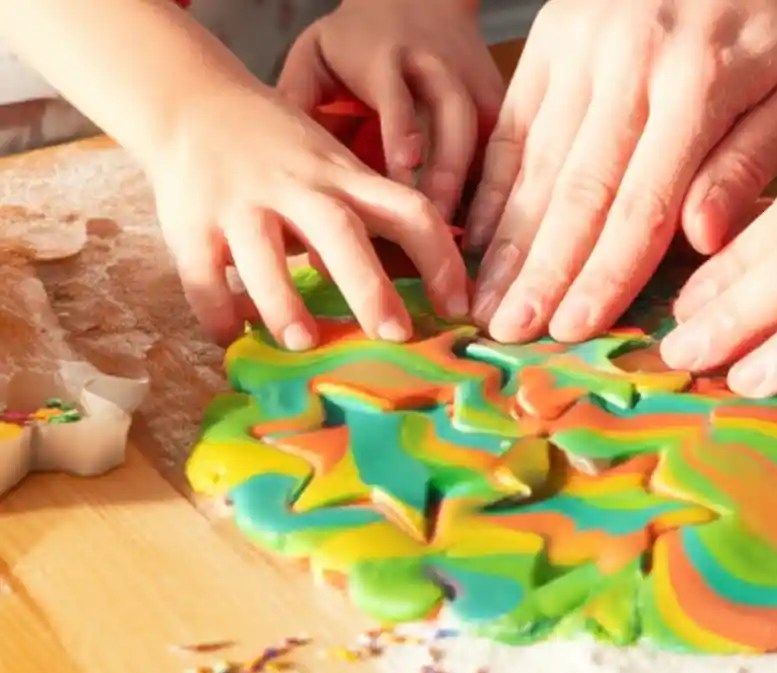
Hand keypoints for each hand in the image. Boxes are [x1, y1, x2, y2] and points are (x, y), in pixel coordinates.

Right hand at [150, 86, 468, 348]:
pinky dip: (218, 310)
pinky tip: (234, 336)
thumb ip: (367, 213)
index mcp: (344, 177)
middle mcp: (297, 187)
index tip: (460, 306)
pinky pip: (203, 273)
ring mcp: (241, 204)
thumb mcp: (333, 167)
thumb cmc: (281, 150)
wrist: (190, 101)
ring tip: (303, 343)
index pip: (407, 209)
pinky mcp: (190, 223)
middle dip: (370, 285)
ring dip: (283, 302)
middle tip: (396, 335)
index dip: (440, 257)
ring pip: (263, 254)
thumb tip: (423, 280)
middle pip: (339, 231)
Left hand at [278, 0, 504, 218]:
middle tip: (436, 220)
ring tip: (465, 236)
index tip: (406, 167)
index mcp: (387, 55)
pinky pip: (505, 148)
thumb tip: (275, 163)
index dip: (403, 128)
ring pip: (487, 135)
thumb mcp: (317, 54)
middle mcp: (437, 67)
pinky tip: (489, 227)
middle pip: (454, 117)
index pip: (397, 93)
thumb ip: (297, 98)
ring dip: (479, 185)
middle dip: (449, 169)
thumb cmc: (356, 40)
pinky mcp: (499, 100)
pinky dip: (499, 186)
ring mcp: (474, 82)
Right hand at [467, 0, 776, 343]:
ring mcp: (577, 47)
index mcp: (698, 81)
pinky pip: (512, 123)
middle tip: (508, 332)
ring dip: (504, 238)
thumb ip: (749, 163)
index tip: (572, 329)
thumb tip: (699, 239)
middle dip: (540, 271)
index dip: (606, 272)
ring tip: (482, 300)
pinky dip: (489, 185)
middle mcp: (627, 64)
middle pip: (577, 189)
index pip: (644, 200)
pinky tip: (473, 235)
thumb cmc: (771, 19)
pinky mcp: (548, 40)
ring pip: (534, 161)